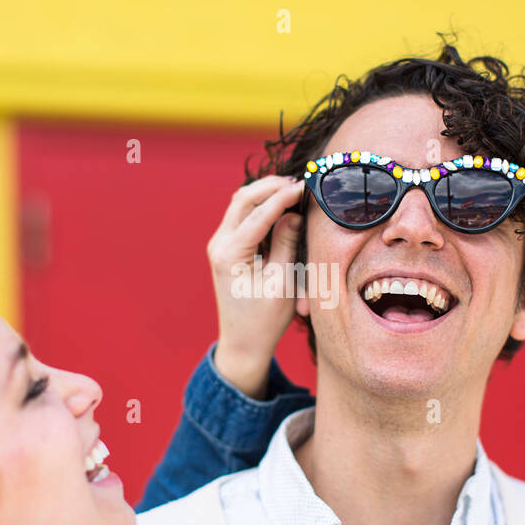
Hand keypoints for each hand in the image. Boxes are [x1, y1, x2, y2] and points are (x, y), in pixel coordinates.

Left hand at [206, 175, 305, 398]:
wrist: (243, 342)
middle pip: (243, 199)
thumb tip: (294, 213)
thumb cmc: (265, 319)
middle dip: (270, 186)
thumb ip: (287, 244)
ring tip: (292, 189)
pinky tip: (281, 205)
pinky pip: (242, 217)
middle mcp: (219, 245)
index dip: (283, 196)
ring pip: (240, 204)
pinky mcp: (226, 248)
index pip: (259, 214)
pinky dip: (261, 207)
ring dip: (265, 194)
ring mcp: (219, 245)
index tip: (305, 185)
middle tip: (298, 182)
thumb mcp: (283, 282)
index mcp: (231, 254)